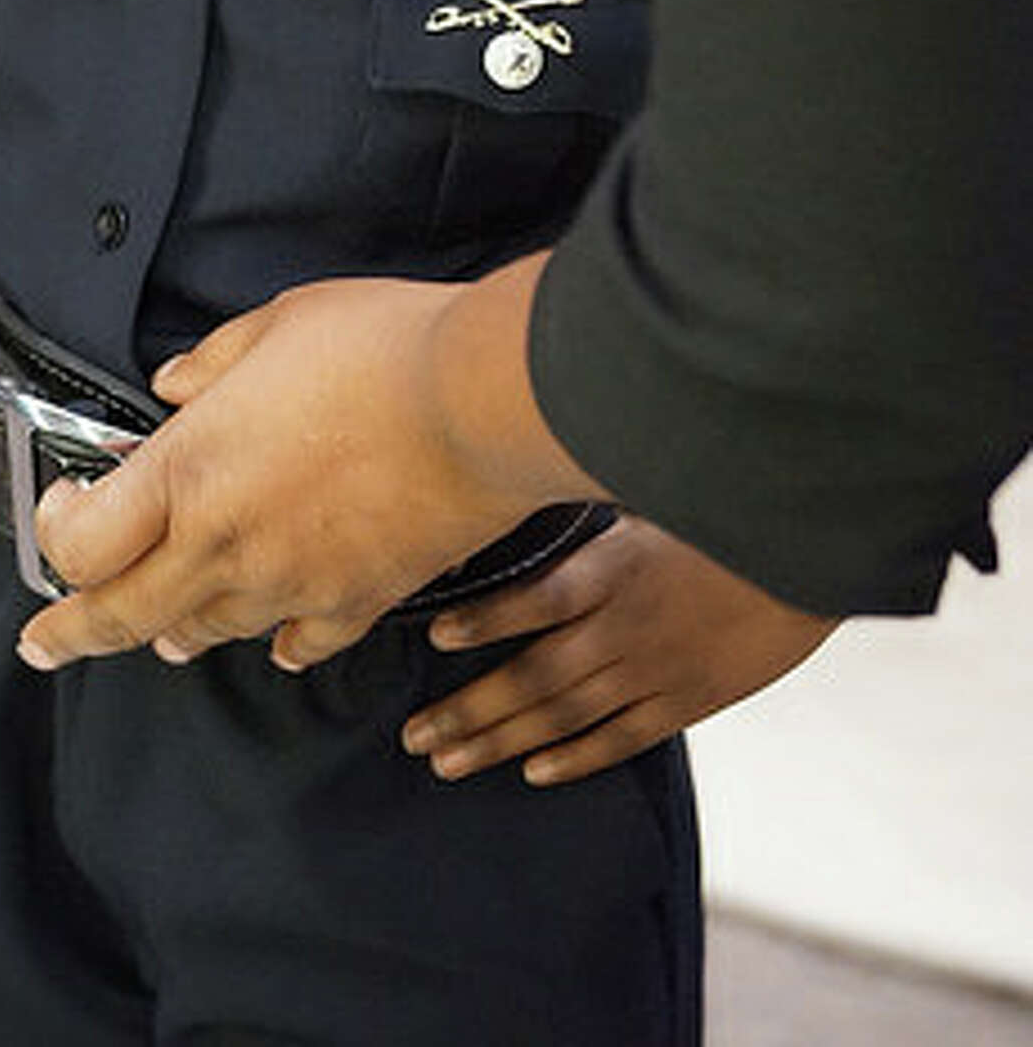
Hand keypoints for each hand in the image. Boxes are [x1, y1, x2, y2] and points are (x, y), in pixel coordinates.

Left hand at [18, 271, 563, 674]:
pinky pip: (300, 643)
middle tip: (42, 648)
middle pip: (123, 615)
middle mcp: (226, 542)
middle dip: (73, 634)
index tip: (60, 512)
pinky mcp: (357, 602)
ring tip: (159, 634)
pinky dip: (279, 642)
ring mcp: (292, 583)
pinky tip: (277, 638)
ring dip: (172, 630)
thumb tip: (174, 385)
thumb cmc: (379, 348)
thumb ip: (211, 363)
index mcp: (189, 469)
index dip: (55, 536)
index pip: (84, 544)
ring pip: (207, 632)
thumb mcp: (275, 324)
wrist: (481, 404)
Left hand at [402, 514, 836, 783]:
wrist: (814, 556)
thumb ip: (591, 494)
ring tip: (447, 761)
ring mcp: (656, 670)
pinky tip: (534, 771)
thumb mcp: (651, 486)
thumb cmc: (725, 506)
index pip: (536, 599)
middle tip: (414, 736)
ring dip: (502, 742)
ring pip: (565, 716)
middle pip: (534, 678)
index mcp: (615, 567)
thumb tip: (529, 457)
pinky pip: (623, 737)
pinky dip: (576, 756)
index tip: (433, 632)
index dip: (485, 618)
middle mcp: (626, 626)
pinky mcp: (690, 700)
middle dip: (469, 710)